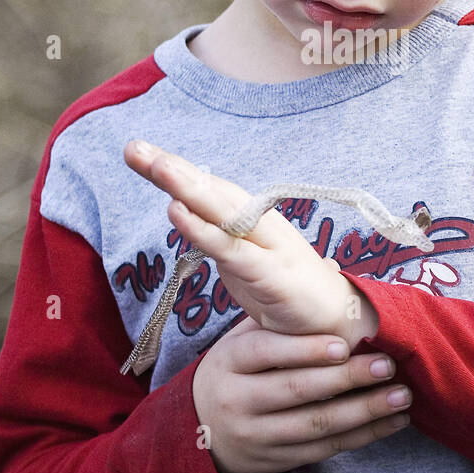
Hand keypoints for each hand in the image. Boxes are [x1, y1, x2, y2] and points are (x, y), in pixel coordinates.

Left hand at [123, 140, 377, 344]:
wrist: (339, 324)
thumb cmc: (288, 292)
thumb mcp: (244, 262)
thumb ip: (219, 237)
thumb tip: (187, 214)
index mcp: (253, 221)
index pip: (210, 189)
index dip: (177, 171)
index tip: (140, 152)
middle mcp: (261, 224)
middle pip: (212, 190)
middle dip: (172, 169)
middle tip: (134, 148)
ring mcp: (269, 246)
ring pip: (222, 212)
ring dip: (187, 188)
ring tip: (155, 165)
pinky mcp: (273, 273)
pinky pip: (232, 250)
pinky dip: (204, 231)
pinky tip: (178, 213)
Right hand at [192, 317, 411, 472]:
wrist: (199, 433)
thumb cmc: (235, 372)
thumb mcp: (240, 340)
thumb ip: (281, 314)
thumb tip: (331, 269)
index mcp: (228, 362)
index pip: (265, 353)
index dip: (304, 349)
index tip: (343, 345)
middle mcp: (237, 401)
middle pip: (296, 390)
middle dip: (346, 378)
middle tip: (387, 365)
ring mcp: (256, 435)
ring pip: (316, 425)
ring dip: (364, 411)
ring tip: (401, 396)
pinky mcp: (277, 461)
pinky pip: (325, 451)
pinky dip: (362, 436)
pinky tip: (392, 422)